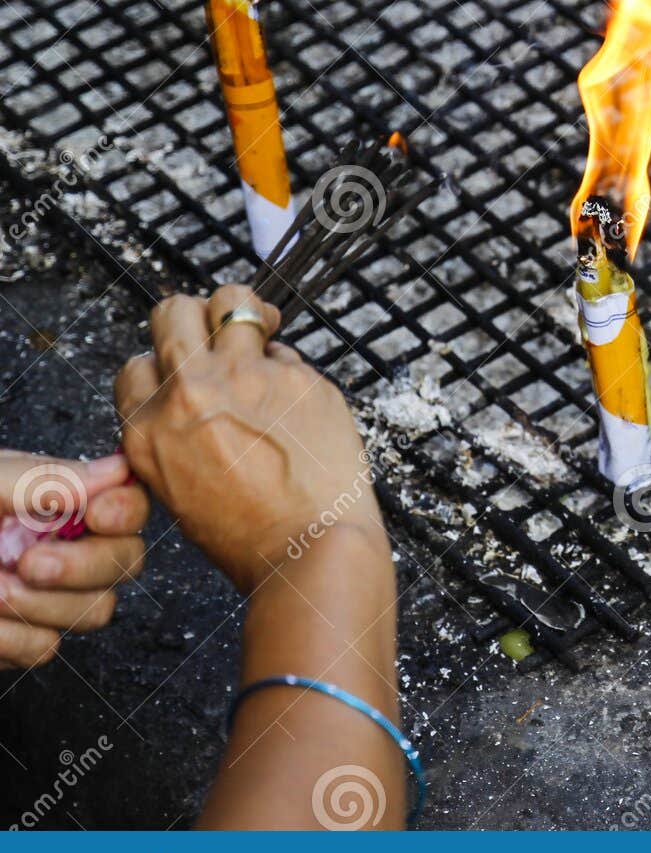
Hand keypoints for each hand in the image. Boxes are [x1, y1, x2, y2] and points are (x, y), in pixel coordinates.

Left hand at [0, 452, 149, 668]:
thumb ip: (42, 478)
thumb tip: (116, 470)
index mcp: (54, 501)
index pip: (126, 505)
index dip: (126, 511)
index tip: (96, 515)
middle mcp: (62, 548)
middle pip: (127, 562)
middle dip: (84, 566)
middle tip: (28, 562)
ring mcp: (46, 596)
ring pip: (97, 610)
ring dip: (43, 605)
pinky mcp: (21, 638)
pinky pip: (46, 648)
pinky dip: (11, 639)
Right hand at [114, 286, 382, 593]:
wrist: (311, 550)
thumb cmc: (251, 537)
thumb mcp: (178, 491)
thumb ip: (175, 435)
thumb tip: (193, 400)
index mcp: (147, 428)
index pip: (137, 365)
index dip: (164, 368)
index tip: (189, 377)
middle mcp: (189, 393)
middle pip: (173, 312)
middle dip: (195, 317)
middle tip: (223, 334)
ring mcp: (245, 378)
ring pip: (233, 302)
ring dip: (246, 313)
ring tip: (262, 329)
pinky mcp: (297, 377)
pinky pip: (287, 352)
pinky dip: (292, 371)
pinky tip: (301, 406)